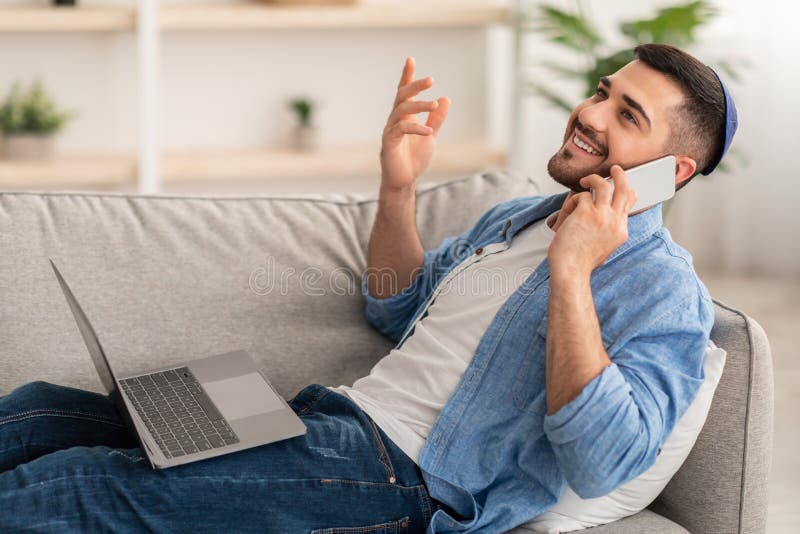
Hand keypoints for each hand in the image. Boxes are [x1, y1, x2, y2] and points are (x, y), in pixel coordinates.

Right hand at [380, 56, 450, 192]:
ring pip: (401, 110)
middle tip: (430, 80)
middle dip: (414, 85)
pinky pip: (401, 129)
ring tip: (434, 104)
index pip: (404, 92)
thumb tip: (446, 99)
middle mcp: (395, 120)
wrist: (404, 181)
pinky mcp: (388, 143)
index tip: (410, 59)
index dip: (407, 76)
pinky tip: (429, 131)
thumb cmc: (414, 159)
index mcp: (404, 116)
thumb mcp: (431, 135)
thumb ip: (437, 118)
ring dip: (419, 106)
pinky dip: (416, 128)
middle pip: (401, 96)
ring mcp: (390, 131)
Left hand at [548, 165, 637, 277]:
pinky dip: (572, 202)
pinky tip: (567, 213)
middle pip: (624, 189)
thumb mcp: (603, 247)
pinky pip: (581, 196)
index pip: (629, 204)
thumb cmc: (581, 261)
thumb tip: (613, 216)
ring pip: (604, 185)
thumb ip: (609, 230)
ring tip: (585, 180)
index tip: (626, 185)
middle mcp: (616, 222)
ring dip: (594, 178)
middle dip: (620, 175)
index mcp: (621, 231)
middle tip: (614, 168)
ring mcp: (602, 216)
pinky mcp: (586, 212)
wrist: (571, 271)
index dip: (628, 192)